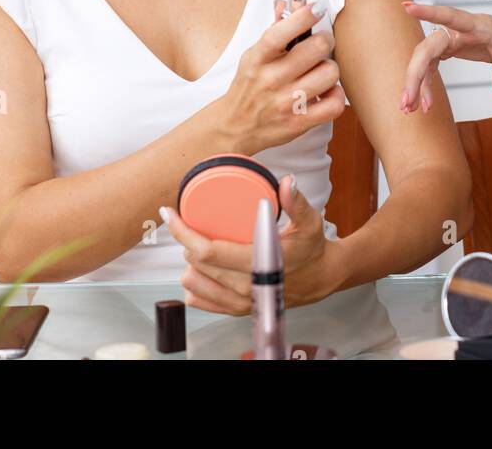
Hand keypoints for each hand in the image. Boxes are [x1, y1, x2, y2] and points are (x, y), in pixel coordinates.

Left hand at [160, 174, 344, 314]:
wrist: (322, 277)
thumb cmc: (313, 248)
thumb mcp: (309, 222)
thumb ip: (296, 202)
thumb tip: (286, 182)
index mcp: (257, 264)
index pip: (207, 251)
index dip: (183, 232)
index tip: (170, 214)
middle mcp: (245, 287)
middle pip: (196, 264)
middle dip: (186, 240)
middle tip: (188, 222)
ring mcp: (239, 301)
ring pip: (193, 283)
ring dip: (190, 262)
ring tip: (198, 244)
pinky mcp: (237, 309)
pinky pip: (199, 300)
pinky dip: (195, 283)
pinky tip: (201, 268)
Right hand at [206, 0, 344, 154]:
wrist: (236, 126)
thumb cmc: (249, 85)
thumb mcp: (254, 55)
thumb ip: (275, 28)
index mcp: (258, 58)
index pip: (280, 32)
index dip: (303, 16)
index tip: (316, 8)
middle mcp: (272, 79)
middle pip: (316, 48)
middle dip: (325, 40)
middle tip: (321, 44)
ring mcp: (286, 102)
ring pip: (330, 73)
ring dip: (330, 69)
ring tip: (320, 71)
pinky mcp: (300, 122)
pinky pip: (334, 103)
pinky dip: (336, 95)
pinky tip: (326, 91)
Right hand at [398, 2, 491, 112]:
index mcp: (478, 25)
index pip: (451, 16)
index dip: (429, 12)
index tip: (407, 8)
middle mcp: (458, 31)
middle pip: (428, 48)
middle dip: (415, 74)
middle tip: (407, 102)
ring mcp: (451, 40)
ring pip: (424, 59)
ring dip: (415, 84)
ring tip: (410, 109)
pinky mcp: (448, 49)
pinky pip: (430, 67)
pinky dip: (424, 85)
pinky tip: (425, 103)